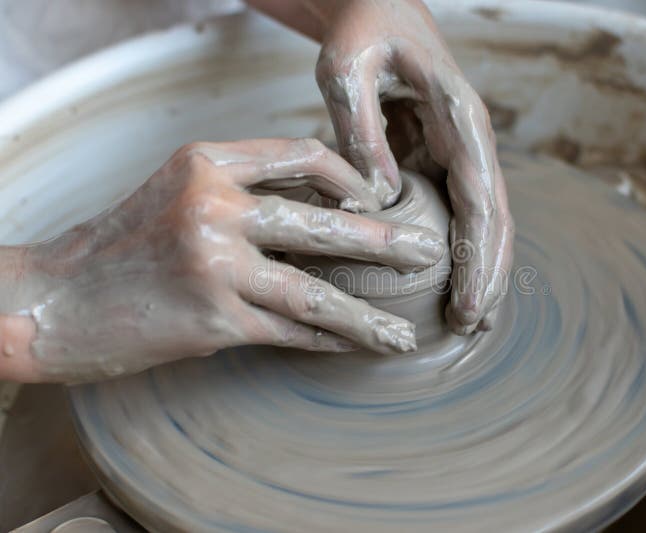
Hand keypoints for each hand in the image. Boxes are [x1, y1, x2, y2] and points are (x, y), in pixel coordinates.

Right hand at [11, 138, 443, 381]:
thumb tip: (325, 207)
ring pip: (316, 293)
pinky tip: (358, 348)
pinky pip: (289, 332)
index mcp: (208, 163)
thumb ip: (245, 188)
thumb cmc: (124, 243)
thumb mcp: (178, 189)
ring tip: (405, 332)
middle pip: (325, 225)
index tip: (379, 201)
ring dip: (368, 316)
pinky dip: (328, 342)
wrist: (58, 299)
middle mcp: (215, 207)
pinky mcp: (213, 321)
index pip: (303, 155)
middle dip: (386, 243)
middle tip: (429, 254)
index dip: (351, 178)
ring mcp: (215, 265)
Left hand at [250, 0, 514, 333]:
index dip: (479, 256)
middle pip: (495, 217)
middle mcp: (471, 138)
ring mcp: (461, 150)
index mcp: (459, 116)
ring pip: (484, 219)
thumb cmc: (363, 32)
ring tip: (471, 322)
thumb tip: (375, 199)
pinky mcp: (443, 159)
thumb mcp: (347, 69)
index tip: (468, 303)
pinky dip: (461, 250)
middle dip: (489, 275)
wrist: (379, 8)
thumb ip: (360, 129)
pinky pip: (459, 211)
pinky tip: (452, 284)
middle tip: (471, 327)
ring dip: (483, 270)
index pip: (480, 198)